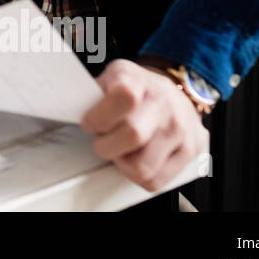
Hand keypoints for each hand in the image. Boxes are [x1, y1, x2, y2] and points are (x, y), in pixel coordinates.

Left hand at [80, 59, 209, 190]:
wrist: (175, 94)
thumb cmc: (137, 89)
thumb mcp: (114, 77)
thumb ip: (93, 92)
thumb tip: (69, 107)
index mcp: (138, 81)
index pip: (124, 97)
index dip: (100, 116)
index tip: (89, 123)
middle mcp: (162, 104)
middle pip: (133, 135)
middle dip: (106, 145)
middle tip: (102, 141)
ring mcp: (179, 129)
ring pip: (142, 166)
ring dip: (122, 163)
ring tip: (120, 150)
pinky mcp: (190, 151)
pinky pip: (155, 180)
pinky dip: (138, 176)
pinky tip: (136, 159)